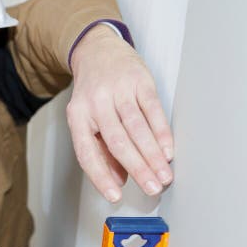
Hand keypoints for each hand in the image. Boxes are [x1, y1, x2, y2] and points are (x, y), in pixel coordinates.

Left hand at [67, 25, 174, 202]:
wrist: (97, 51)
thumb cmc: (94, 93)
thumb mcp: (87, 120)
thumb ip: (100, 151)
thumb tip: (118, 181)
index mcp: (77, 117)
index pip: (87, 154)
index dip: (101, 177)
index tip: (115, 196)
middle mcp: (96, 104)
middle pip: (117, 143)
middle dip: (137, 169)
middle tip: (152, 189)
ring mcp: (118, 91)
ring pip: (137, 129)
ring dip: (153, 156)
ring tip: (164, 176)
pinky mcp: (139, 81)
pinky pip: (152, 111)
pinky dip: (162, 133)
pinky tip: (168, 151)